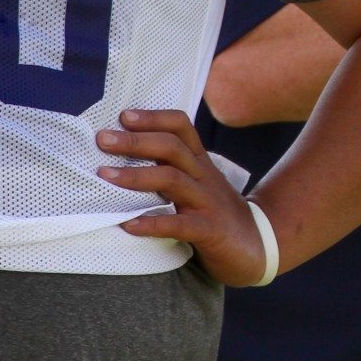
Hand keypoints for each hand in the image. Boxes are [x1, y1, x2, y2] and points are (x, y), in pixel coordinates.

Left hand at [99, 110, 267, 286]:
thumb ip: (169, 169)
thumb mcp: (197, 184)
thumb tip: (122, 158)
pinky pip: (180, 224)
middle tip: (102, 139)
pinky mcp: (209, 230)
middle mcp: (203, 176)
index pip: (181, 127)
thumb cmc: (215, 213)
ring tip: (105, 175)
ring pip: (173, 179)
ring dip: (137, 175)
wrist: (257, 245)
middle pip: (171, 147)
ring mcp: (207, 202)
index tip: (123, 116)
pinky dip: (153, 224)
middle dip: (136, 141)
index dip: (153, 117)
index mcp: (199, 161)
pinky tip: (129, 225)